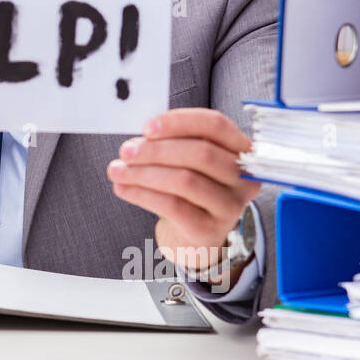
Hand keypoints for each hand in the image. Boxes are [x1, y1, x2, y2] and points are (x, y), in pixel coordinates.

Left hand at [105, 108, 260, 284]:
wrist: (195, 238)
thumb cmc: (189, 191)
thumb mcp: (189, 162)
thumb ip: (173, 143)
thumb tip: (138, 141)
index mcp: (242, 151)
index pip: (215, 125)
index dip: (179, 122)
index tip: (147, 127)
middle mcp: (243, 178)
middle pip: (201, 153)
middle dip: (156, 150)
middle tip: (126, 151)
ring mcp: (230, 206)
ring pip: (185, 180)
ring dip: (143, 173)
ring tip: (116, 170)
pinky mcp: (208, 229)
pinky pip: (171, 205)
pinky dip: (141, 194)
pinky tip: (122, 188)